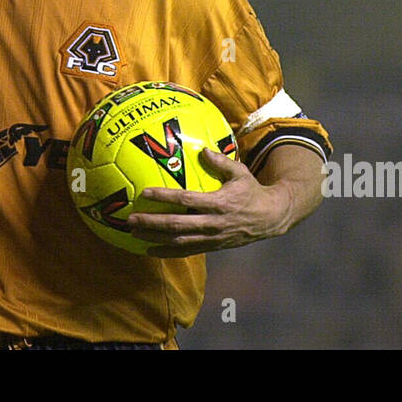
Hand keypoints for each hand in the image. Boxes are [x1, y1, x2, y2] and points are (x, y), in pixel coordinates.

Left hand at [125, 149, 292, 256]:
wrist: (270, 218)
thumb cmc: (252, 191)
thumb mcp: (240, 173)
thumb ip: (220, 161)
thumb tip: (203, 149)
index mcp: (217, 203)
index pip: (185, 200)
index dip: (164, 197)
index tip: (145, 193)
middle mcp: (212, 223)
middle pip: (176, 225)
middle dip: (152, 223)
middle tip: (131, 219)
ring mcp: (211, 237)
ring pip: (178, 241)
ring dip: (154, 238)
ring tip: (134, 233)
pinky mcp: (212, 247)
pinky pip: (186, 251)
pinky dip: (167, 252)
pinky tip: (150, 250)